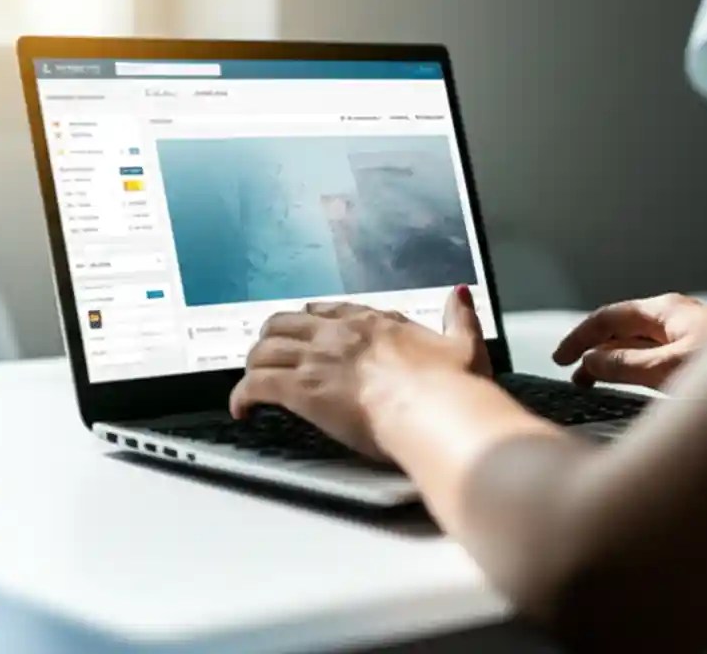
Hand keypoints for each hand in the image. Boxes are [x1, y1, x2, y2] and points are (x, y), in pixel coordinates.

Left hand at [230, 285, 488, 458]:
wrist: (436, 411)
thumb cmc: (452, 387)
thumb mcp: (465, 345)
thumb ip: (460, 317)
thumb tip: (460, 294)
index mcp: (374, 322)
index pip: (329, 310)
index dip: (311, 320)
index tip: (306, 330)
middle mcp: (340, 334)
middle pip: (285, 323)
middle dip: (272, 339)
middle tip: (269, 358)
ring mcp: (318, 359)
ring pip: (264, 350)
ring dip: (254, 366)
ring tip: (251, 383)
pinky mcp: (302, 389)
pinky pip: (256, 385)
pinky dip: (242, 396)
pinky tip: (242, 408)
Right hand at [552, 293, 706, 390]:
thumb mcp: (669, 368)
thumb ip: (625, 365)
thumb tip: (591, 361)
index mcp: (667, 312)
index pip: (609, 317)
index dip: (579, 337)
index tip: (560, 358)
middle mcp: (677, 322)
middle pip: (623, 333)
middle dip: (595, 352)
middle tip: (575, 378)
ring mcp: (691, 340)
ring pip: (640, 349)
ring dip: (615, 365)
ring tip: (595, 386)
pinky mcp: (702, 362)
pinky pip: (657, 363)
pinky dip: (637, 374)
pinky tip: (634, 390)